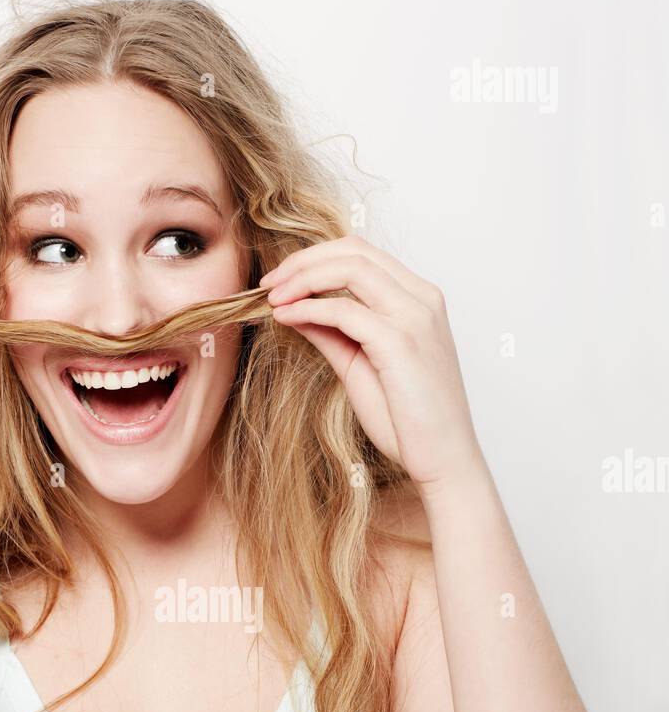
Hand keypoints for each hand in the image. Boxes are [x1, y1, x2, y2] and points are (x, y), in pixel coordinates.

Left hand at [260, 237, 482, 490]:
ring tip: (273, 298)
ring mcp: (415, 317)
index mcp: (419, 299)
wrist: (443, 460)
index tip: (280, 280)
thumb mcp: (360, 366)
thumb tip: (296, 309)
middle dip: (303, 260)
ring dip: (302, 278)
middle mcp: (422, 298)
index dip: (315, 258)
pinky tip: (286, 318)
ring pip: (350, 268)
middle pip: (354, 250)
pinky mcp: (400, 342)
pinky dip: (309, 308)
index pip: (363, 253)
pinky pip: (345, 310)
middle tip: (268, 283)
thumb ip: (333, 333)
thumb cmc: (408, 420)